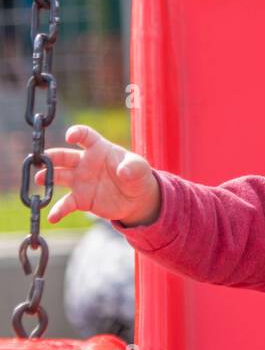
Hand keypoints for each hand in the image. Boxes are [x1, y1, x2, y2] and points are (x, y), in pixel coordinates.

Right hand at [34, 124, 161, 226]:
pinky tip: (53, 217)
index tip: (70, 136)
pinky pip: (66, 204)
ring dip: (47, 177)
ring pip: (59, 176)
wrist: (136, 199)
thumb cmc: (136, 176)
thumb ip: (133, 167)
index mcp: (99, 149)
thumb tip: (124, 171)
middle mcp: (85, 162)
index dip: (76, 133)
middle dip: (52, 157)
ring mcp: (80, 180)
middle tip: (41, 160)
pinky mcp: (81, 199)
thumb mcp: (140, 169)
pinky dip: (58, 210)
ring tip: (39, 179)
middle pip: (64, 156)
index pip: (85, 136)